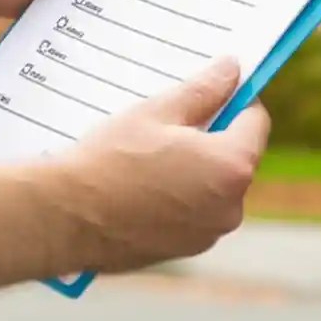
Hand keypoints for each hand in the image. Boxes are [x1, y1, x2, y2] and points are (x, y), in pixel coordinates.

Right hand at [56, 57, 270, 272]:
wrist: (65, 217)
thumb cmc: (110, 160)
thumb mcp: (157, 113)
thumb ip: (203, 90)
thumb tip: (231, 70)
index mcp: (232, 167)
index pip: (256, 121)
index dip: (237, 101)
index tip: (214, 91)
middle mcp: (231, 206)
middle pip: (236, 157)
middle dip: (212, 137)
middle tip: (171, 123)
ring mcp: (208, 233)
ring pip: (214, 187)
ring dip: (195, 169)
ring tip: (151, 156)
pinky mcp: (185, 250)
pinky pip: (194, 212)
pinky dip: (179, 197)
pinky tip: (143, 186)